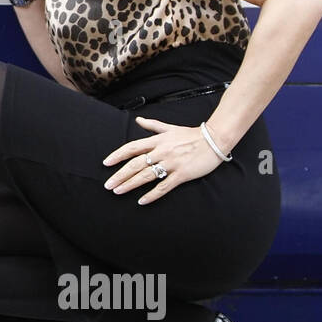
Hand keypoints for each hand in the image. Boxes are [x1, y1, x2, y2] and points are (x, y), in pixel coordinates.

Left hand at [101, 116, 225, 205]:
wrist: (215, 139)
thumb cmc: (192, 134)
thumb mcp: (170, 127)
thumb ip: (153, 125)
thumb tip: (138, 120)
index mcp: (157, 140)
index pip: (132, 148)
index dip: (118, 155)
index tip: (106, 163)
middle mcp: (161, 151)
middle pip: (135, 164)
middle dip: (120, 175)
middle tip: (108, 185)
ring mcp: (171, 163)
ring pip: (146, 175)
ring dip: (130, 184)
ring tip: (118, 191)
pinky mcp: (182, 174)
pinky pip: (164, 186)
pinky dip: (152, 195)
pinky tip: (141, 201)